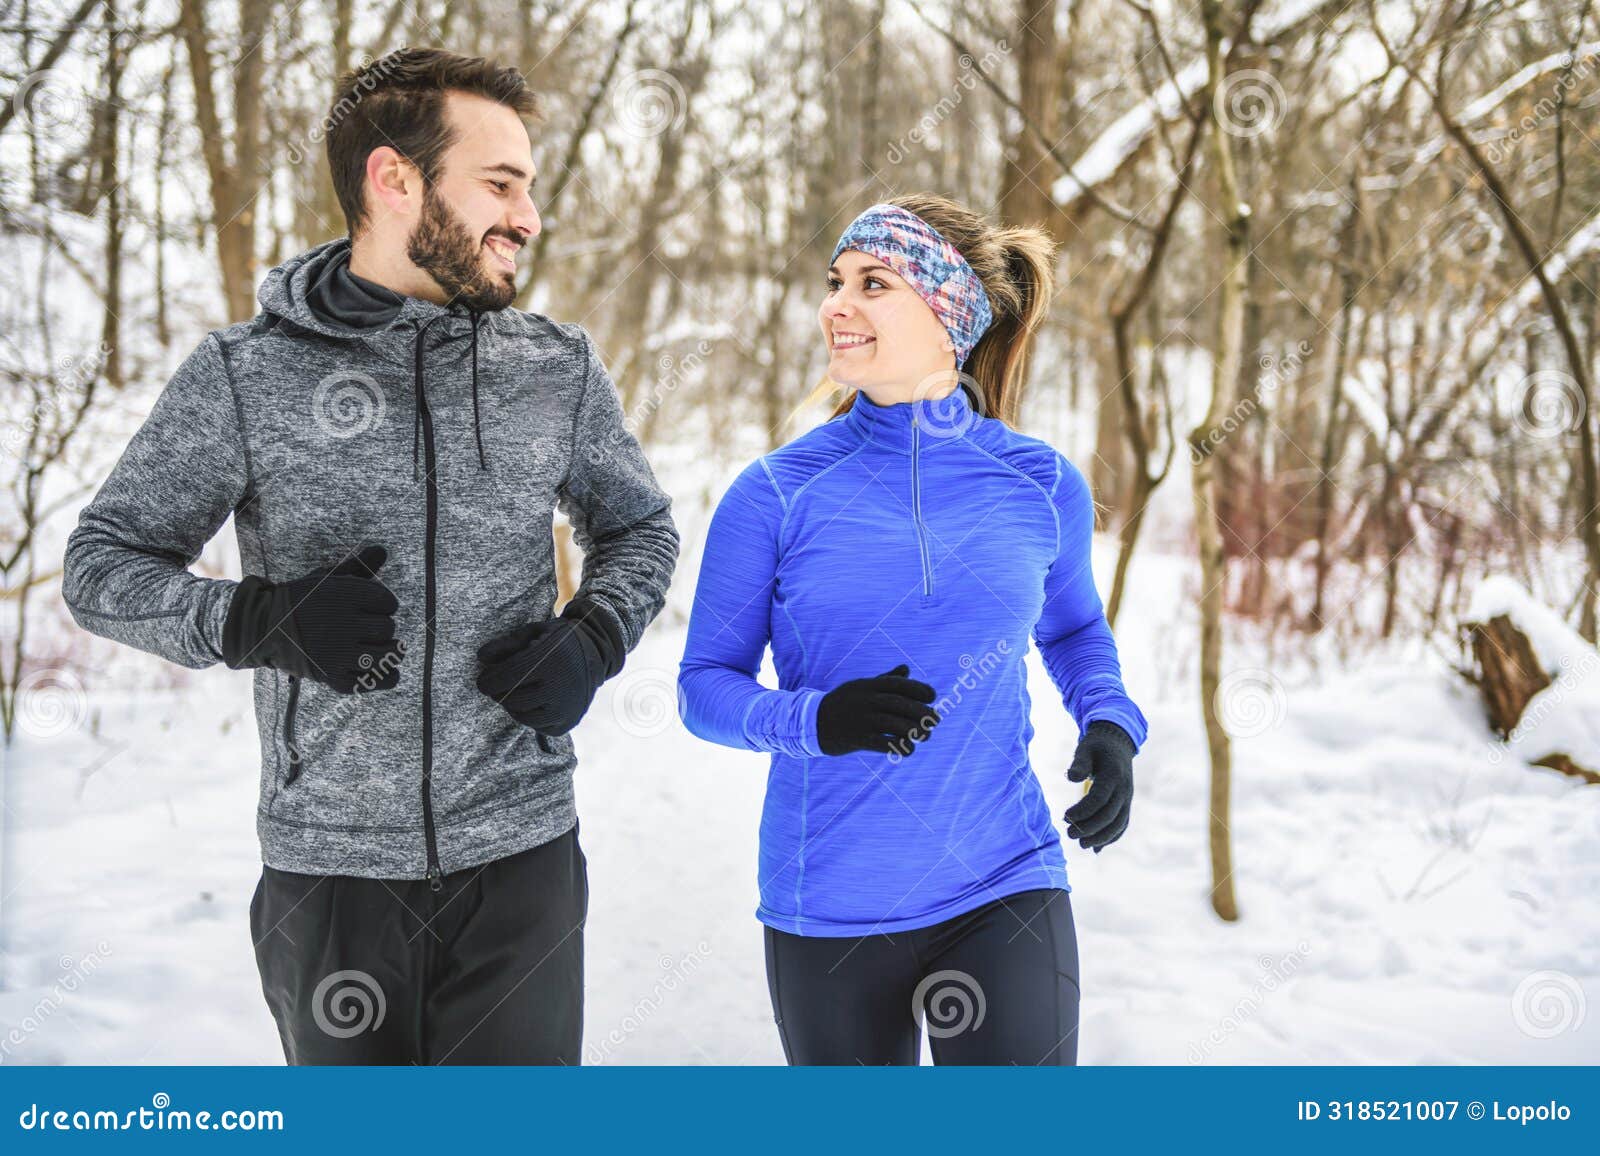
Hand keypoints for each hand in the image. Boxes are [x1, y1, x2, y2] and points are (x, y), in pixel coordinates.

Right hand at [222, 545, 402, 693]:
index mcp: (343, 597)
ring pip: (386, 655)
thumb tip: (382, 550)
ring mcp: (338, 654)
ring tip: (390, 649)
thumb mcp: (327, 578)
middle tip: (373, 628)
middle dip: (384, 627)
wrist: (265, 627)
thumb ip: (357, 566)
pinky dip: (385, 678)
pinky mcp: (332, 676)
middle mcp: (342, 624)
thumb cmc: (303, 600)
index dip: (386, 603)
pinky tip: (388, 671)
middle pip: (387, 628)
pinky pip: (371, 682)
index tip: (377, 606)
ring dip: (392, 652)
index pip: (388, 602)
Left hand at [476, 599, 622, 734]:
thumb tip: (481, 657)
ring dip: (513, 705)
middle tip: (500, 685)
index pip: (505, 677)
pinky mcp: (569, 722)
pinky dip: (531, 715)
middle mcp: (560, 685)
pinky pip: (537, 726)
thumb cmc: (558, 641)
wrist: (597, 654)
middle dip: (499, 692)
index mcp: (550, 658)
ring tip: (518, 692)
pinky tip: (535, 702)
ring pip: (521, 715)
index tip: (483, 680)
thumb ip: (506, 645)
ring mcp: (566, 707)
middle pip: (510, 698)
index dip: (488, 680)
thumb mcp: (534, 633)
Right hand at [816, 663, 940, 756]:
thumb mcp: (862, 687)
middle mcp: (866, 701)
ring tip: (926, 736)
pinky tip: (908, 749)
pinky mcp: (856, 739)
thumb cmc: (844, 703)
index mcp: (868, 686)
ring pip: (894, 725)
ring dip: (915, 731)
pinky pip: (883, 744)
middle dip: (922, 712)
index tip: (932, 696)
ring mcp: (861, 720)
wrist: (813, 722)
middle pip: (899, 704)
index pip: (898, 684)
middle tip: (936, 720)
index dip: (919, 689)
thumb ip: (885, 679)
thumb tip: (906, 668)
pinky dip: (899, 747)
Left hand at [1063, 720, 1134, 852]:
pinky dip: (1111, 837)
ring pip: (1118, 824)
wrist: (1117, 744)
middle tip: (1069, 834)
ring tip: (1082, 845)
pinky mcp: (1126, 804)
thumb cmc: (1096, 747)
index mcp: (1113, 775)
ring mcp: (1127, 798)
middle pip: (1109, 815)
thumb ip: (1079, 763)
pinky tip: (1097, 848)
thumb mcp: (1085, 748)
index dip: (1082, 811)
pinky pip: (1122, 824)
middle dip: (1089, 828)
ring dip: (1101, 838)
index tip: (1065, 817)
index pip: (1099, 799)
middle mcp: (1124, 789)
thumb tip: (1071, 777)